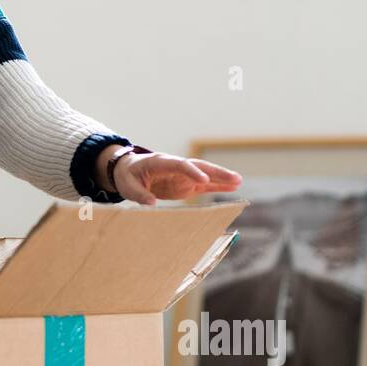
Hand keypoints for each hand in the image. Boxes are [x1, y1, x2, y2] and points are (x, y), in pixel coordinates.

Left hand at [113, 152, 241, 205]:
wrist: (128, 170)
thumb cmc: (127, 176)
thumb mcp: (128, 186)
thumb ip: (139, 194)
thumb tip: (151, 204)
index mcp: (160, 162)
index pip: (179, 165)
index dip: (192, 172)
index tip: (204, 181)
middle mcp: (175, 166)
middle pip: (198, 166)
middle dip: (216, 172)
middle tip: (234, 177)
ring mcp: (182, 175)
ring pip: (205, 174)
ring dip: (221, 177)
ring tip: (239, 181)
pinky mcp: (186, 184)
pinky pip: (204, 184)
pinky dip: (218, 185)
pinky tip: (233, 187)